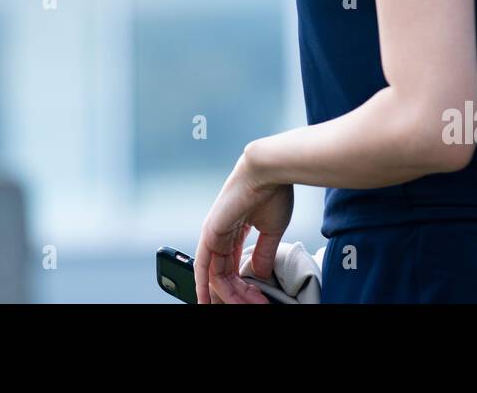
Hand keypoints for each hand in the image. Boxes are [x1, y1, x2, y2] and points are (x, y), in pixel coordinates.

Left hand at [194, 150, 292, 303]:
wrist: (270, 171)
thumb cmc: (274, 191)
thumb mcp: (271, 230)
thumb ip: (264, 253)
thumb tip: (260, 275)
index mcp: (235, 229)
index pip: (234, 266)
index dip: (246, 286)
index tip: (260, 299)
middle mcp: (221, 233)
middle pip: (224, 273)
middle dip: (239, 293)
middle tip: (256, 305)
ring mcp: (213, 233)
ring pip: (215, 274)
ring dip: (229, 293)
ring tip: (245, 305)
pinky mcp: (210, 232)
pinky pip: (203, 265)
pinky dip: (203, 285)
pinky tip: (205, 301)